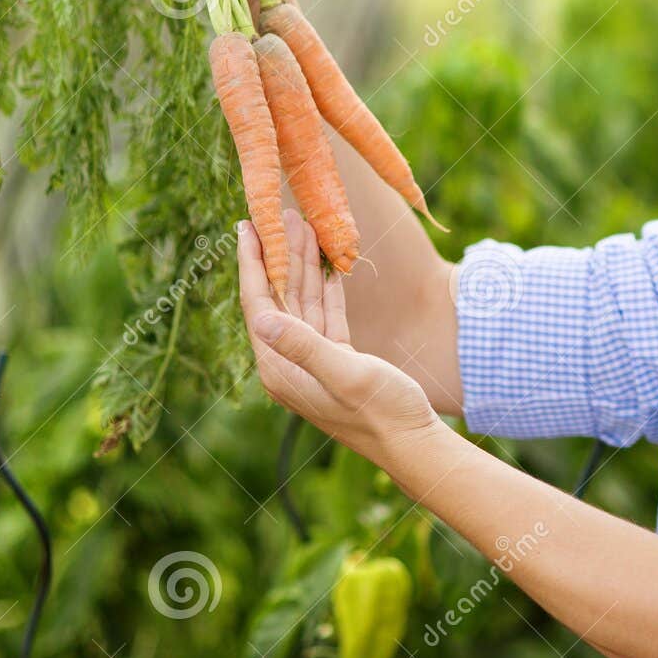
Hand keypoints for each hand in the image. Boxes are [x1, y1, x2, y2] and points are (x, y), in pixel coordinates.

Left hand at [238, 209, 440, 463]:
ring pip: (304, 302)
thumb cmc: (382, 412)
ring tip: (304, 226)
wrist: (412, 443)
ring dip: (304, 265)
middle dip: (280, 255)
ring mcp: (313, 361)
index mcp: (281, 367)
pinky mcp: (337, 360)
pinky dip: (327, 288)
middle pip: (279, 298)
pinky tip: (328, 264)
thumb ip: (303, 346)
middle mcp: (290, 363)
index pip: (259, 304)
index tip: (246, 226)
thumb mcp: (344, 375)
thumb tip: (262, 319)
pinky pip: (325, 315)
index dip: (252, 263)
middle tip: (281, 214)